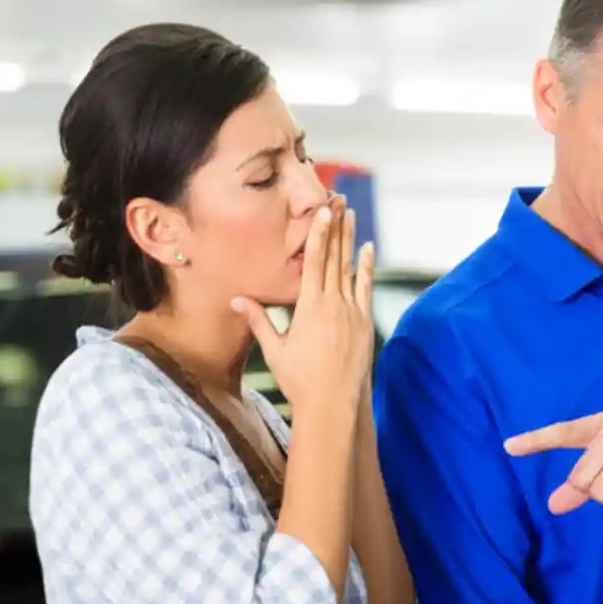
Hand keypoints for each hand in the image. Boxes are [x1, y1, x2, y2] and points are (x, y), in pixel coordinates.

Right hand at [233, 196, 375, 413]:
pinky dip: (367, 267)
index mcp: (310, 307)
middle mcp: (333, 304)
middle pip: (334, 257)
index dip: (319, 233)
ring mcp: (352, 312)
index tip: (323, 211)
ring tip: (351, 214)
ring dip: (350, 239)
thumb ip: (257, 321)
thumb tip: (235, 300)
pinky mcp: (364, 322)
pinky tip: (368, 248)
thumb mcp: (274, 350)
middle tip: (338, 199)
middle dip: (336, 227)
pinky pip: (365, 287)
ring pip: (351, 268)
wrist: (333, 404)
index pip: (314, 262)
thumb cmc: (299, 380)